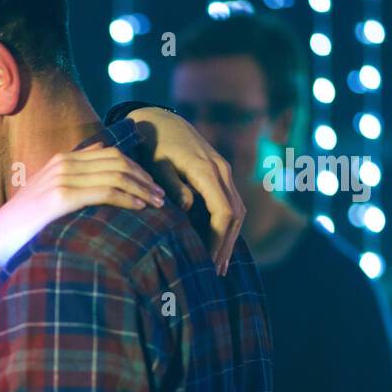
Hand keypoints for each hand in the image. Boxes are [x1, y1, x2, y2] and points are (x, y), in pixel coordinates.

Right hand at [0, 144, 165, 303]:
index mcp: (61, 161)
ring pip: (116, 173)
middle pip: (118, 160)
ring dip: (142, 187)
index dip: (136, 168)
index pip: (110, 154)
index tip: (151, 187)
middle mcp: (62, 164)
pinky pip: (105, 190)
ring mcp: (61, 178)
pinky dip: (127, 197)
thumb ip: (72, 191)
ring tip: (157, 204)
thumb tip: (101, 192)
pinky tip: (139, 208)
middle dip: (144, 176)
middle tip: (161, 196)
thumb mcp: (48, 202)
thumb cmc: (23, 229)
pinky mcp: (60, 197)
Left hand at [125, 107, 244, 274]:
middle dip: (226, 245)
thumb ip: (171, 186)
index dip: (218, 240)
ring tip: (219, 264)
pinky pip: (231, 202)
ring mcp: (224, 171)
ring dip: (230, 238)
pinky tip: (219, 243)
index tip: (208, 261)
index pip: (224, 213)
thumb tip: (188, 207)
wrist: (160, 120)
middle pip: (235, 215)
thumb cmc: (153, 146)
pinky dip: (228, 225)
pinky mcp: (220, 173)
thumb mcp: (157, 165)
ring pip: (237, 210)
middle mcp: (221, 171)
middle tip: (215, 271)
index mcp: (207, 171)